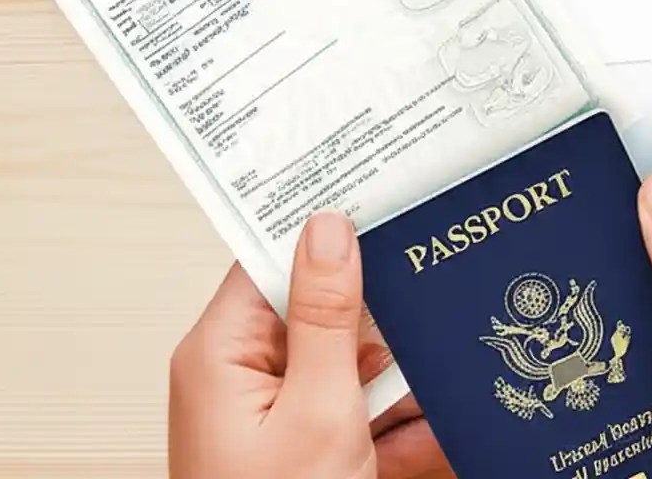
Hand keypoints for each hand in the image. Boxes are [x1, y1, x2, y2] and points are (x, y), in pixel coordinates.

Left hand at [169, 213, 448, 478]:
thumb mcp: (319, 412)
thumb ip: (328, 316)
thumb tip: (329, 229)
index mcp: (222, 352)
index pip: (270, 260)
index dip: (326, 235)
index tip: (379, 204)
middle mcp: (241, 375)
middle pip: (320, 312)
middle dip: (379, 325)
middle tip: (428, 311)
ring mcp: (274, 414)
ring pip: (349, 366)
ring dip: (394, 382)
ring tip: (429, 391)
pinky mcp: (301, 446)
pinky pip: (354, 412)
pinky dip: (390, 425)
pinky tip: (426, 433)